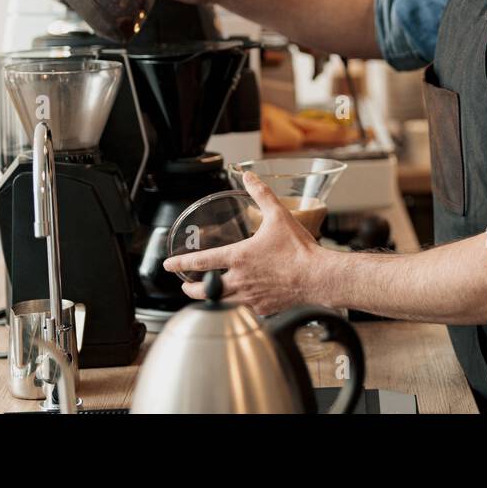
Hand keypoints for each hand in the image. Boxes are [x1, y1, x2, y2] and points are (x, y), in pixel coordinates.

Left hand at [163, 172, 325, 314]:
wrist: (317, 277)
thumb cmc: (298, 250)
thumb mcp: (278, 215)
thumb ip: (261, 195)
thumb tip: (249, 178)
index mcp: (238, 257)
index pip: (200, 262)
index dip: (180, 263)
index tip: (168, 265)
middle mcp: (239, 280)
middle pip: (204, 290)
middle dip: (190, 289)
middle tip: (186, 286)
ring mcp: (250, 297)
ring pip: (220, 303)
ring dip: (210, 298)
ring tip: (208, 295)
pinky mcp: (262, 308)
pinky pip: (243, 309)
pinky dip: (237, 305)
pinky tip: (241, 301)